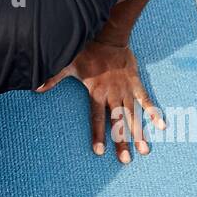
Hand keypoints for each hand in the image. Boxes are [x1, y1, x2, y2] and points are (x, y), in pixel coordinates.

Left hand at [36, 40, 164, 163]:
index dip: (98, 135)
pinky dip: (154, 111)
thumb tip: (35, 87)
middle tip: (125, 160)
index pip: (96, 118)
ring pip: (133, 115)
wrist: (108, 36)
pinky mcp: (136, 83)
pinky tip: (162, 126)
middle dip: (121, 141)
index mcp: (96, 92)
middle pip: (117, 122)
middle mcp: (113, 94)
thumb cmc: (86, 52)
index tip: (99, 152)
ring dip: (138, 133)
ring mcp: (126, 90)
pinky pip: (146, 99)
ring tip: (143, 151)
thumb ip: (53, 78)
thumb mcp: (68, 64)